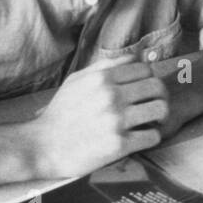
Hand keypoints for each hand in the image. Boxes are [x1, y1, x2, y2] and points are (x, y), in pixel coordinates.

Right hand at [26, 59, 167, 177]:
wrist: (42, 145)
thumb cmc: (61, 112)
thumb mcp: (77, 80)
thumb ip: (106, 66)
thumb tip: (137, 57)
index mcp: (102, 78)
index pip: (145, 70)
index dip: (149, 79)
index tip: (144, 90)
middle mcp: (111, 96)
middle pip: (157, 87)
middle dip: (160, 96)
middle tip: (154, 105)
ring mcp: (116, 120)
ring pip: (160, 109)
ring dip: (160, 116)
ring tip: (151, 121)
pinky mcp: (119, 144)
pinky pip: (153, 136)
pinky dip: (151, 136)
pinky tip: (142, 138)